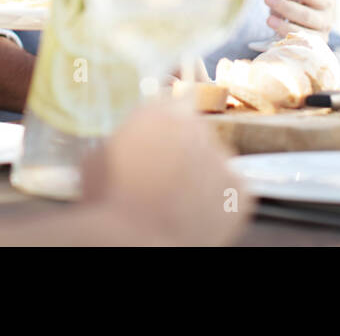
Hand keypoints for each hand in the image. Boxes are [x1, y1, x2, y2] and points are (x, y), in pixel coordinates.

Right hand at [80, 100, 250, 245]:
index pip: (179, 97)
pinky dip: (220, 201)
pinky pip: (233, 190)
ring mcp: (222, 159)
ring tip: (179, 202)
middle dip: (186, 149)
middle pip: (198, 132)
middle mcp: (196, 128)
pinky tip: (196, 215)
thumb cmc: (107, 202)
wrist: (133, 242)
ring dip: (202, 175)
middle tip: (167, 175)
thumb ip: (123, 141)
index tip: (169, 131)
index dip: (175, 117)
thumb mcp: (99, 158)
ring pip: (216, 161)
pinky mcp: (240, 192)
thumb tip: (128, 146)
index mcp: (159, 112)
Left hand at [264, 0, 332, 40]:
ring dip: (283, 25)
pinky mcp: (312, 50)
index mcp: (326, 3)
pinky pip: (297, 45)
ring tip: (269, 19)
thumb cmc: (300, 10)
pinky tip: (275, 33)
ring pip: (302, 32)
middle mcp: (327, 21)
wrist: (308, 32)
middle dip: (285, 6)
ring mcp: (321, 37)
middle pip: (305, 15)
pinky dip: (285, 38)